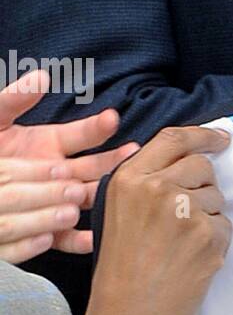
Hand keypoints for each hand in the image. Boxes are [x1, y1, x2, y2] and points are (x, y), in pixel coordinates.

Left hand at [0, 69, 138, 262]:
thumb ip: (14, 99)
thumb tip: (41, 75)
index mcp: (50, 144)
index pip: (83, 134)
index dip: (98, 126)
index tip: (112, 118)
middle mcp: (59, 173)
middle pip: (96, 167)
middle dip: (116, 160)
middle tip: (135, 152)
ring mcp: (56, 201)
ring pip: (90, 199)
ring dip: (107, 195)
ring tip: (126, 191)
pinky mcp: (46, 229)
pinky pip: (67, 236)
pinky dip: (83, 239)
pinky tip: (98, 235)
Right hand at [80, 125, 232, 314]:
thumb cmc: (120, 272)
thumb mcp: (117, 214)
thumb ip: (146, 184)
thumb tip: (187, 164)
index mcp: (129, 179)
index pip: (174, 139)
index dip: (203, 136)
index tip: (220, 140)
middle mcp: (158, 188)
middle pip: (201, 166)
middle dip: (203, 185)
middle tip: (191, 213)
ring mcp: (187, 212)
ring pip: (217, 197)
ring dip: (208, 216)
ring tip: (180, 246)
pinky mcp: (210, 237)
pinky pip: (225, 226)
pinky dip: (215, 241)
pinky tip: (191, 261)